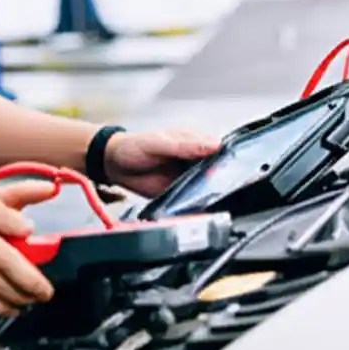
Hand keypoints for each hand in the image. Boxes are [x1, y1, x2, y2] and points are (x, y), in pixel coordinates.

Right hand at [0, 181, 56, 315]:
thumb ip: (22, 194)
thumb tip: (53, 188)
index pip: (11, 218)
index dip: (22, 227)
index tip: (30, 232)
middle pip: (7, 260)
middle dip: (31, 280)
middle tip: (46, 290)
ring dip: (21, 296)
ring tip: (33, 297)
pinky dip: (4, 306)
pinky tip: (14, 306)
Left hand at [104, 129, 220, 197]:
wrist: (112, 164)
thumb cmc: (134, 146)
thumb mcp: (159, 142)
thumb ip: (184, 145)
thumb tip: (214, 145)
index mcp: (192, 141)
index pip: (217, 149)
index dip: (228, 158)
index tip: (235, 167)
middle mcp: (193, 160)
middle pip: (215, 170)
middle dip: (223, 178)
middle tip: (228, 186)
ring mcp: (186, 177)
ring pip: (206, 186)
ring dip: (211, 193)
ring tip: (218, 198)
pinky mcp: (178, 193)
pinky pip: (192, 200)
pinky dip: (197, 204)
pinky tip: (202, 207)